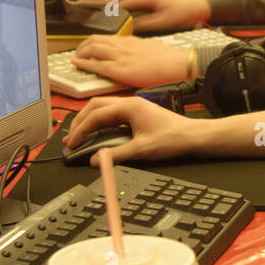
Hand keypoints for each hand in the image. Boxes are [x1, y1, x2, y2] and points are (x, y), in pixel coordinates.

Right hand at [62, 95, 202, 164]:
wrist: (192, 136)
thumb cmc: (173, 138)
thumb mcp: (142, 150)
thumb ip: (116, 155)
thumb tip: (96, 160)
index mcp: (129, 107)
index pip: (95, 115)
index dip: (81, 130)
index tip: (72, 143)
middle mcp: (130, 103)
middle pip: (95, 107)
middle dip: (80, 122)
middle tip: (71, 138)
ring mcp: (134, 107)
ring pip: (103, 109)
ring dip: (89, 121)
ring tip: (79, 136)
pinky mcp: (137, 114)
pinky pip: (112, 115)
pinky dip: (100, 124)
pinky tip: (97, 135)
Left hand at [72, 35, 190, 87]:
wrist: (177, 64)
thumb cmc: (171, 59)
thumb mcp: (152, 49)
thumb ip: (140, 50)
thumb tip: (137, 55)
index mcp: (132, 41)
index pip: (107, 37)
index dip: (94, 41)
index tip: (89, 45)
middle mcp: (123, 46)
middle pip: (95, 40)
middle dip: (83, 45)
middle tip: (78, 51)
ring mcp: (120, 57)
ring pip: (92, 49)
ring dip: (80, 53)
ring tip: (76, 57)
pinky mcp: (120, 69)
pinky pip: (96, 65)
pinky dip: (83, 63)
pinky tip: (77, 64)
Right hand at [116, 0, 210, 32]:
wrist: (198, 6)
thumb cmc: (184, 13)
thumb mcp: (163, 23)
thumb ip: (146, 25)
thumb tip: (131, 27)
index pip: (126, 1)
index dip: (115, 8)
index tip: (107, 14)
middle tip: (107, 8)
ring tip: (116, 7)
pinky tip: (132, 7)